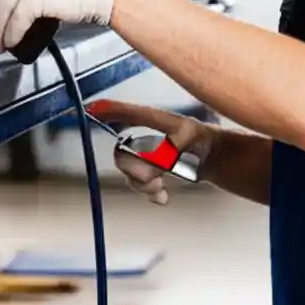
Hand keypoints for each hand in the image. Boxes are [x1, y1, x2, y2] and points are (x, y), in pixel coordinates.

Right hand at [88, 99, 219, 205]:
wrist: (214, 157)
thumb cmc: (202, 139)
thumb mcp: (189, 137)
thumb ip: (170, 146)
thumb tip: (155, 160)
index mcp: (151, 121)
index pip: (124, 113)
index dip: (107, 110)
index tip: (91, 108)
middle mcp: (144, 139)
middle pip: (120, 155)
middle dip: (133, 170)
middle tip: (152, 177)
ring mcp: (146, 157)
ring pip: (130, 175)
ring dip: (145, 185)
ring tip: (162, 185)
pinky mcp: (152, 173)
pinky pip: (141, 187)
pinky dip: (152, 194)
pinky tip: (164, 196)